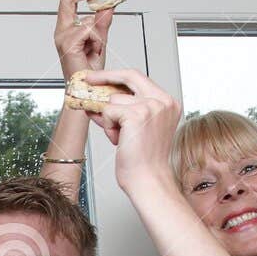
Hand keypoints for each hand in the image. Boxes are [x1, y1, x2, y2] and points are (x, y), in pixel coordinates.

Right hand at [54, 0, 114, 76]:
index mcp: (66, 28)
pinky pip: (89, 31)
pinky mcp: (68, 45)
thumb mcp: (100, 40)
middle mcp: (61, 31)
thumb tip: (109, 4)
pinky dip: (97, 42)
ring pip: (88, 19)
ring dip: (100, 33)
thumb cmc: (90, 71)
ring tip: (98, 48)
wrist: (87, 90)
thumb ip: (102, 21)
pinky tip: (94, 52)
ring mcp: (62, 38)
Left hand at [84, 69, 181, 188]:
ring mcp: (151, 106)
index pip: (139, 78)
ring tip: (120, 138)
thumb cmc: (142, 160)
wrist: (147, 179)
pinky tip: (118, 140)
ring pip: (114, 100)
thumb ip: (125, 109)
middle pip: (129, 76)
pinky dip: (107, 127)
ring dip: (109, 119)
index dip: (117, 76)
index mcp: (167, 102)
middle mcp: (162, 101)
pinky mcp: (137, 114)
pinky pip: (108, 112)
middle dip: (105, 76)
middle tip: (89, 79)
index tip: (101, 76)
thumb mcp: (137, 127)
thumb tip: (101, 97)